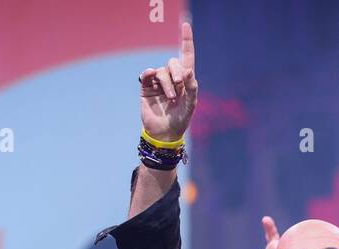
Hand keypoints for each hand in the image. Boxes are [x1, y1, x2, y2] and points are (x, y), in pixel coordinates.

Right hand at [138, 22, 197, 142]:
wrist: (164, 134)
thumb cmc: (180, 120)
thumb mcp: (190, 106)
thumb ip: (192, 88)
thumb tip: (188, 71)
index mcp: (185, 80)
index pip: (186, 56)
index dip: (186, 40)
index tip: (185, 24)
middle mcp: (172, 78)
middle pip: (173, 63)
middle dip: (176, 72)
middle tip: (179, 86)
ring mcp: (159, 82)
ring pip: (161, 72)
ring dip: (167, 83)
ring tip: (170, 98)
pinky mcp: (147, 88)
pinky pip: (146, 75)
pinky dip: (148, 74)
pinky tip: (150, 77)